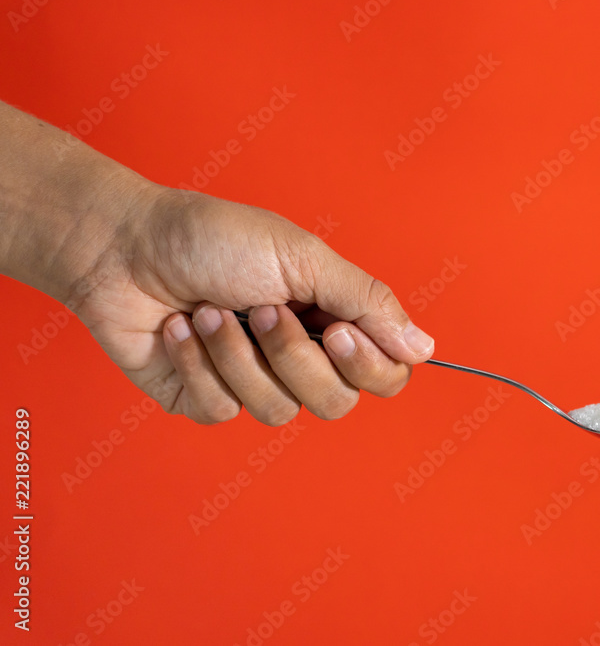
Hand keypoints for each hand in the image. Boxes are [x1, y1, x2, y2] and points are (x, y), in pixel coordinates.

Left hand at [68, 185, 434, 424]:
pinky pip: (223, 411)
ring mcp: (253, 382)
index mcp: (333, 319)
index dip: (367, 365)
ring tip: (209, 312)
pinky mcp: (207, 399)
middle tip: (262, 310)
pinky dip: (198, 365)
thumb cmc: (212, 238)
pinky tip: (179, 330)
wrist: (123, 247)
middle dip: (292, 355)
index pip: (384, 375)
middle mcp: (300, 356)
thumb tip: (425, 347)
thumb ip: (367, 301)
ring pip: (278, 411)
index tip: (336, 328)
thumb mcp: (302, 257)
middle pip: (335, 402)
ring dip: (237, 355)